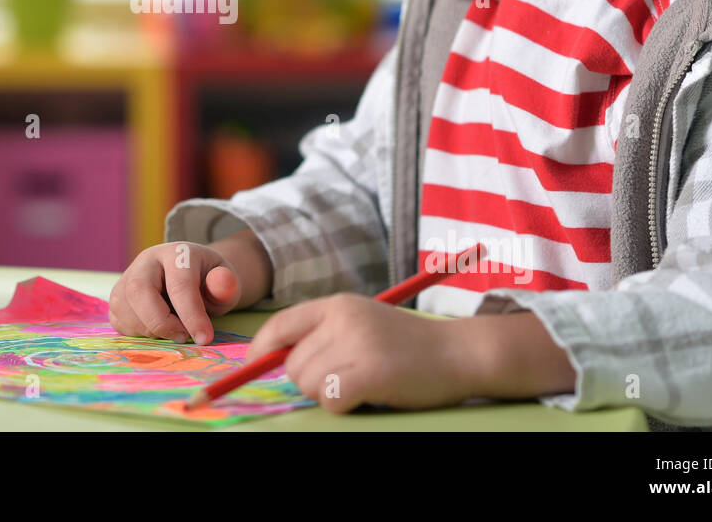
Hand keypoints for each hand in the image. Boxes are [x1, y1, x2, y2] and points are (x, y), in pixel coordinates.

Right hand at [109, 242, 241, 344]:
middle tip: (183, 337)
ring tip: (174, 330)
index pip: (179, 284)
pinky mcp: (118, 295)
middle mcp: (147, 260)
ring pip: (124, 306)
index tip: (204, 338)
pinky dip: (136, 331)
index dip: (191, 314)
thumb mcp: (225, 282)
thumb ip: (225, 284)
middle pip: (139, 290)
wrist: (193, 276)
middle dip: (160, 322)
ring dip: (149, 329)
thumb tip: (222, 283)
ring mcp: (128, 276)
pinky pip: (117, 318)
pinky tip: (157, 328)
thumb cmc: (210, 282)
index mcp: (176, 253)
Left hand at [244, 293, 480, 413]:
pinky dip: (342, 405)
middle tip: (344, 380)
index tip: (250, 369)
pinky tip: (366, 396)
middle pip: (291, 364)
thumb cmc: (408, 346)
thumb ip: (323, 336)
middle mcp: (343, 318)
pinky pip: (330, 400)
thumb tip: (272, 363)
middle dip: (308, 382)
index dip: (259, 351)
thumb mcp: (362, 324)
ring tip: (360, 385)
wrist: (460, 352)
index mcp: (338, 304)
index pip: (279, 326)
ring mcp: (358, 343)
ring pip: (307, 384)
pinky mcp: (372, 372)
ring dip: (327, 395)